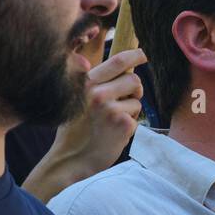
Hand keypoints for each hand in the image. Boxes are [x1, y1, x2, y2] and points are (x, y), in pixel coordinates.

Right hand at [55, 47, 145, 172]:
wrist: (71, 159)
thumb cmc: (75, 130)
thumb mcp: (76, 99)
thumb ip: (96, 83)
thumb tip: (125, 68)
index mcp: (86, 83)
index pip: (117, 61)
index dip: (135, 55)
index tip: (143, 54)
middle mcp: (98, 92)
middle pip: (134, 79)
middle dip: (134, 90)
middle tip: (124, 102)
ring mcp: (111, 107)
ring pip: (137, 99)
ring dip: (130, 109)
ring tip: (111, 122)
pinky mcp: (123, 122)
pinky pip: (137, 116)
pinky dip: (130, 124)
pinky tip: (114, 132)